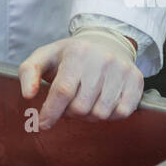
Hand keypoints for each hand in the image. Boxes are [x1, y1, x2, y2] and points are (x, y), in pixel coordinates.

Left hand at [19, 30, 143, 129]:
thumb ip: (29, 73)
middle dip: (70, 112)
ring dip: (89, 115)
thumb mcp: (45, 56)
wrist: (106, 42)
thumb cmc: (72, 55)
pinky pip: (121, 113)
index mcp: (78, 52)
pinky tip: (102, 102)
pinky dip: (109, 115)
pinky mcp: (137, 81)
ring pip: (101, 113)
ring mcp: (122, 70)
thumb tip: (28, 95)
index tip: (42, 124)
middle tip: (68, 104)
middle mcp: (103, 59)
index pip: (63, 91)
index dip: (51, 112)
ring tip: (85, 101)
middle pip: (81, 107)